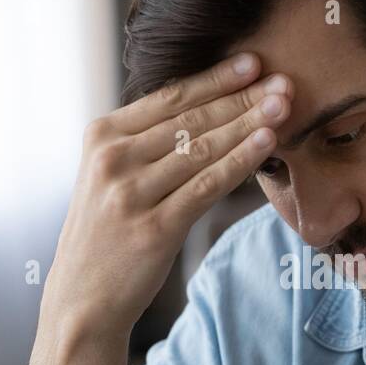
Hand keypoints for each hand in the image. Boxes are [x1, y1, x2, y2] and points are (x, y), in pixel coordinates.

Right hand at [40, 53, 291, 343]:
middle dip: (241, 97)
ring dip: (249, 124)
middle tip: (283, 80)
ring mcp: (130, 193)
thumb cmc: (106, 238)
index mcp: (101, 137)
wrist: (81, 301)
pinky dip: (240, 161)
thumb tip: (205, 112)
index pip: (168, 99)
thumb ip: (145, 144)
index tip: (252, 63)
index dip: (215, 79)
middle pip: (190, 119)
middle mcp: (113, 159)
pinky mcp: (153, 228)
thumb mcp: (110, 178)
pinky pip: (206, 186)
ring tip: (284, 105)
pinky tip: (267, 143)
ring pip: (202, 149)